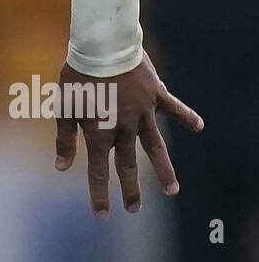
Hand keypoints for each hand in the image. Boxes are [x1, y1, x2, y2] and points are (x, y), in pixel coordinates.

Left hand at [55, 52, 203, 217]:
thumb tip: (62, 167)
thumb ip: (65, 139)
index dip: (100, 195)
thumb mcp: (64, 107)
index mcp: (99, 133)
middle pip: (128, 165)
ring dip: (164, 169)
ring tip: (173, 191)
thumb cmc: (78, 76)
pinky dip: (186, 116)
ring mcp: (142, 113)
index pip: (98, 172)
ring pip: (155, 147)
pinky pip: (174, 107)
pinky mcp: (155, 95)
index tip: (102, 216)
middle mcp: (124, 128)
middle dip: (131, 189)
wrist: (102, 45)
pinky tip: (199, 127)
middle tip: (135, 210)